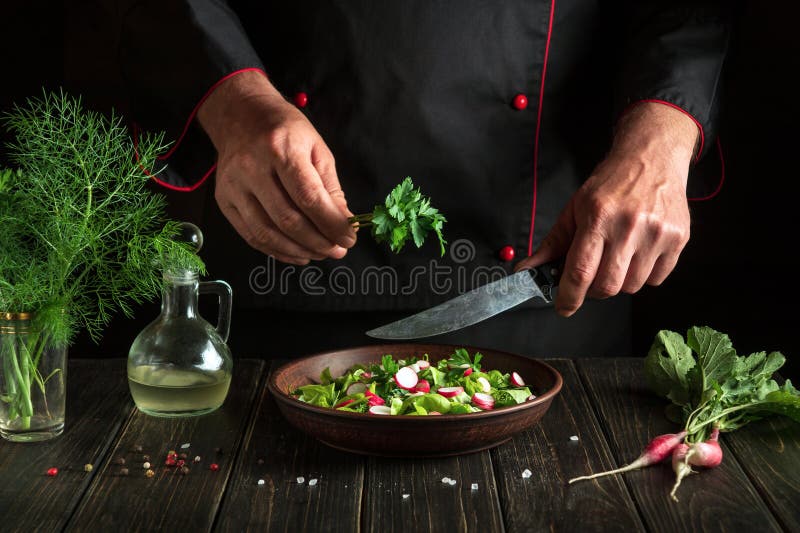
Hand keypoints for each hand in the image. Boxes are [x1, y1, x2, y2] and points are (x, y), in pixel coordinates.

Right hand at [198, 70, 355, 264]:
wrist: (240, 115)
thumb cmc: (284, 130)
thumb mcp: (316, 147)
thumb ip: (330, 187)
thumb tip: (343, 223)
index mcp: (281, 148)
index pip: (308, 197)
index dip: (331, 224)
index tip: (349, 239)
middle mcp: (252, 168)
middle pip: (287, 220)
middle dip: (318, 242)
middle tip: (337, 250)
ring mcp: (233, 186)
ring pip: (267, 234)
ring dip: (299, 251)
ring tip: (320, 253)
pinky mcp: (224, 200)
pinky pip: (251, 236)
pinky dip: (277, 251)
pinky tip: (297, 253)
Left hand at [515, 102, 698, 315]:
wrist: (651, 157)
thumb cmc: (609, 185)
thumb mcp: (574, 209)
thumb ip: (552, 244)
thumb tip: (527, 270)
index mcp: (598, 217)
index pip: (580, 271)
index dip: (569, 296)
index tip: (563, 307)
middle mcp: (630, 226)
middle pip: (608, 286)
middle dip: (594, 291)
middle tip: (591, 278)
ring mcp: (657, 233)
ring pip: (632, 286)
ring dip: (619, 281)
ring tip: (617, 256)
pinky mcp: (678, 238)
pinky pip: (656, 279)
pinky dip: (643, 274)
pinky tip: (638, 252)